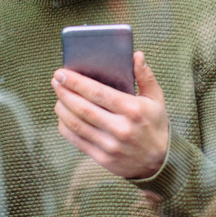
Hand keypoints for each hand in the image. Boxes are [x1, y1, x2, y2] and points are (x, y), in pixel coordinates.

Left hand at [52, 52, 168, 179]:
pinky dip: (66, 127)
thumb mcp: (156, 98)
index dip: (77, 82)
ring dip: (62, 109)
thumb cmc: (156, 124)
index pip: (98, 93)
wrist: (160, 161)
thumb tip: (136, 55)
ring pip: (77, 124)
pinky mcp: (103, 158)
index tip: (62, 73)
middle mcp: (120, 128)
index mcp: (132, 110)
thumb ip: (145, 75)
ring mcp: (110, 145)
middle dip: (65, 92)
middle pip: (83, 108)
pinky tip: (63, 117)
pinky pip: (77, 141)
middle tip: (55, 81)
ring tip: (58, 97)